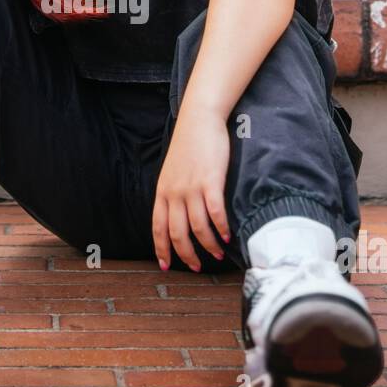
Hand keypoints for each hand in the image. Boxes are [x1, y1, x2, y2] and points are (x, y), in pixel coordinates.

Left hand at [152, 107, 231, 271]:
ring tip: (217, 253)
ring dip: (208, 245)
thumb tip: (178, 213)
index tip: (165, 265)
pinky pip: (215, 213)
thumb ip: (173, 192)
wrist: (199, 120)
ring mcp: (192, 188)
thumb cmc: (189, 145)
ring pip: (198, 228)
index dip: (161, 249)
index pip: (158, 227)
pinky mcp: (211, 181)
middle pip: (177, 233)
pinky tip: (228, 236)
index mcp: (162, 191)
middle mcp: (174, 193)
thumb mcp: (172, 171)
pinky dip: (222, 228)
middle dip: (186, 254)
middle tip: (197, 267)